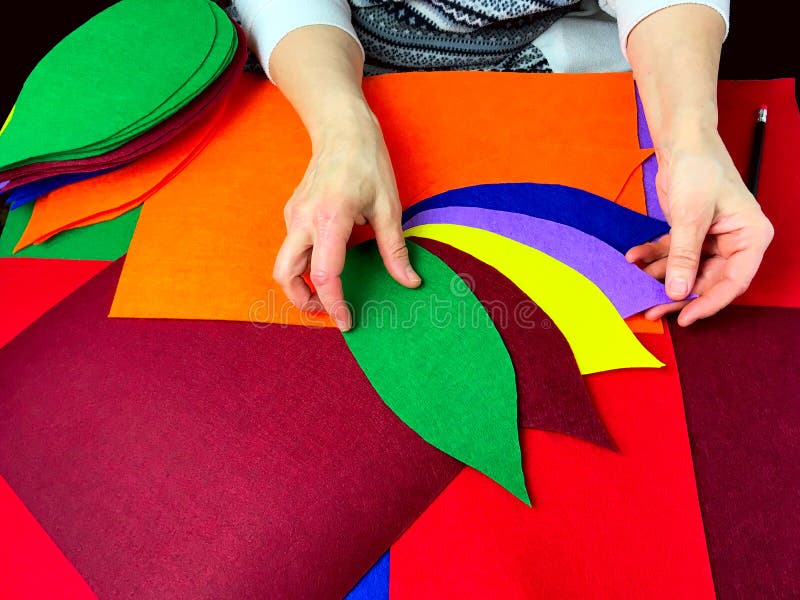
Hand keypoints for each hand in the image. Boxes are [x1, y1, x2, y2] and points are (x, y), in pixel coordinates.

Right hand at [273, 99, 420, 330]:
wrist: (342, 130)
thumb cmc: (368, 163)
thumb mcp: (389, 207)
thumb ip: (395, 249)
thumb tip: (410, 282)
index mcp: (330, 218)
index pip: (324, 274)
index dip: (334, 303)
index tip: (346, 321)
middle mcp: (304, 220)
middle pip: (286, 274)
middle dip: (303, 301)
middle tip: (329, 312)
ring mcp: (294, 216)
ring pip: (284, 263)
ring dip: (300, 285)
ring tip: (327, 295)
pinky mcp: (293, 213)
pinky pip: (292, 248)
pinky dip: (305, 266)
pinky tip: (329, 264)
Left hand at [626, 132, 773, 325]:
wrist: (682, 142)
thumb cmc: (698, 169)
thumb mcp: (691, 216)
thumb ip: (685, 256)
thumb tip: (678, 291)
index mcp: (750, 237)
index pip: (734, 281)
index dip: (709, 303)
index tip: (685, 318)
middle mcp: (734, 241)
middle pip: (707, 280)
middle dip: (677, 293)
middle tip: (652, 309)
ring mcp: (711, 239)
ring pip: (686, 270)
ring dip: (661, 277)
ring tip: (636, 283)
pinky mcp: (690, 233)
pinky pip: (672, 254)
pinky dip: (654, 257)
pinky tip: (634, 257)